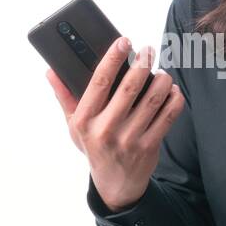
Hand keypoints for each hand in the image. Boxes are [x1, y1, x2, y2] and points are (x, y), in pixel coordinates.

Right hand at [45, 36, 183, 210]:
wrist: (115, 184)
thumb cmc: (94, 146)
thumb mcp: (74, 125)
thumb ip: (64, 96)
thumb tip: (51, 70)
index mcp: (84, 120)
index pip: (99, 82)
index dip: (112, 58)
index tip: (123, 41)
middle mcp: (106, 129)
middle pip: (129, 87)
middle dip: (142, 63)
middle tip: (148, 51)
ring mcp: (129, 139)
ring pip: (153, 100)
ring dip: (162, 80)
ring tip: (162, 72)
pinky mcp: (149, 146)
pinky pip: (168, 116)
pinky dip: (174, 99)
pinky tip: (172, 90)